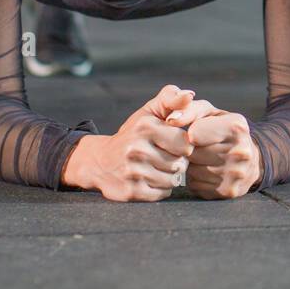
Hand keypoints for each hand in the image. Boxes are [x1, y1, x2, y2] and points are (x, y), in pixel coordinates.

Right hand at [62, 84, 209, 201]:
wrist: (100, 161)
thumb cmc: (133, 134)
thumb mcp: (149, 112)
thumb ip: (171, 99)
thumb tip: (190, 95)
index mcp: (145, 127)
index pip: (186, 144)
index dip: (183, 146)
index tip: (172, 144)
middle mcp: (136, 149)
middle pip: (180, 164)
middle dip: (176, 162)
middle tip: (162, 157)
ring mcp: (132, 172)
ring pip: (173, 180)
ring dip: (169, 176)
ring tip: (156, 168)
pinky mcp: (130, 192)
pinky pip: (162, 193)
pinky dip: (160, 188)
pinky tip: (149, 179)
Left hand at [170, 101, 262, 199]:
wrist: (251, 159)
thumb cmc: (222, 131)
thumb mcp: (210, 113)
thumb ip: (188, 109)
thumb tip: (171, 120)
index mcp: (237, 127)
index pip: (194, 133)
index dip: (190, 133)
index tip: (196, 133)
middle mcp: (240, 151)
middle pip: (192, 153)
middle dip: (190, 149)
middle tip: (201, 147)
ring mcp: (236, 174)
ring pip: (192, 171)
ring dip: (192, 165)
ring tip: (204, 159)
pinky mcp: (228, 191)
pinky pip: (196, 185)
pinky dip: (196, 179)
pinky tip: (208, 172)